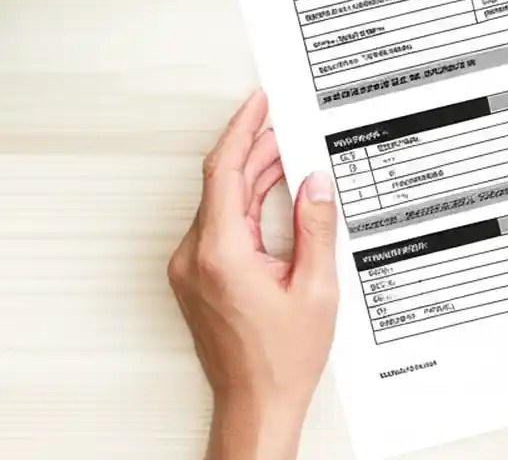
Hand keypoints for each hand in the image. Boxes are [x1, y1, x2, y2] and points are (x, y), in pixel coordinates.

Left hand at [167, 90, 339, 459]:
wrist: (255, 404)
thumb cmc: (279, 362)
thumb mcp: (315, 289)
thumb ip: (316, 228)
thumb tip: (314, 184)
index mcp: (221, 253)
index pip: (225, 171)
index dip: (243, 130)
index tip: (257, 104)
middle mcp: (196, 257)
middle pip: (222, 183)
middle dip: (254, 150)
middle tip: (285, 126)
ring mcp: (191, 268)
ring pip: (219, 203)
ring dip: (250, 177)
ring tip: (284, 155)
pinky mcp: (196, 278)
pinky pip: (217, 225)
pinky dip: (243, 204)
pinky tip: (268, 195)